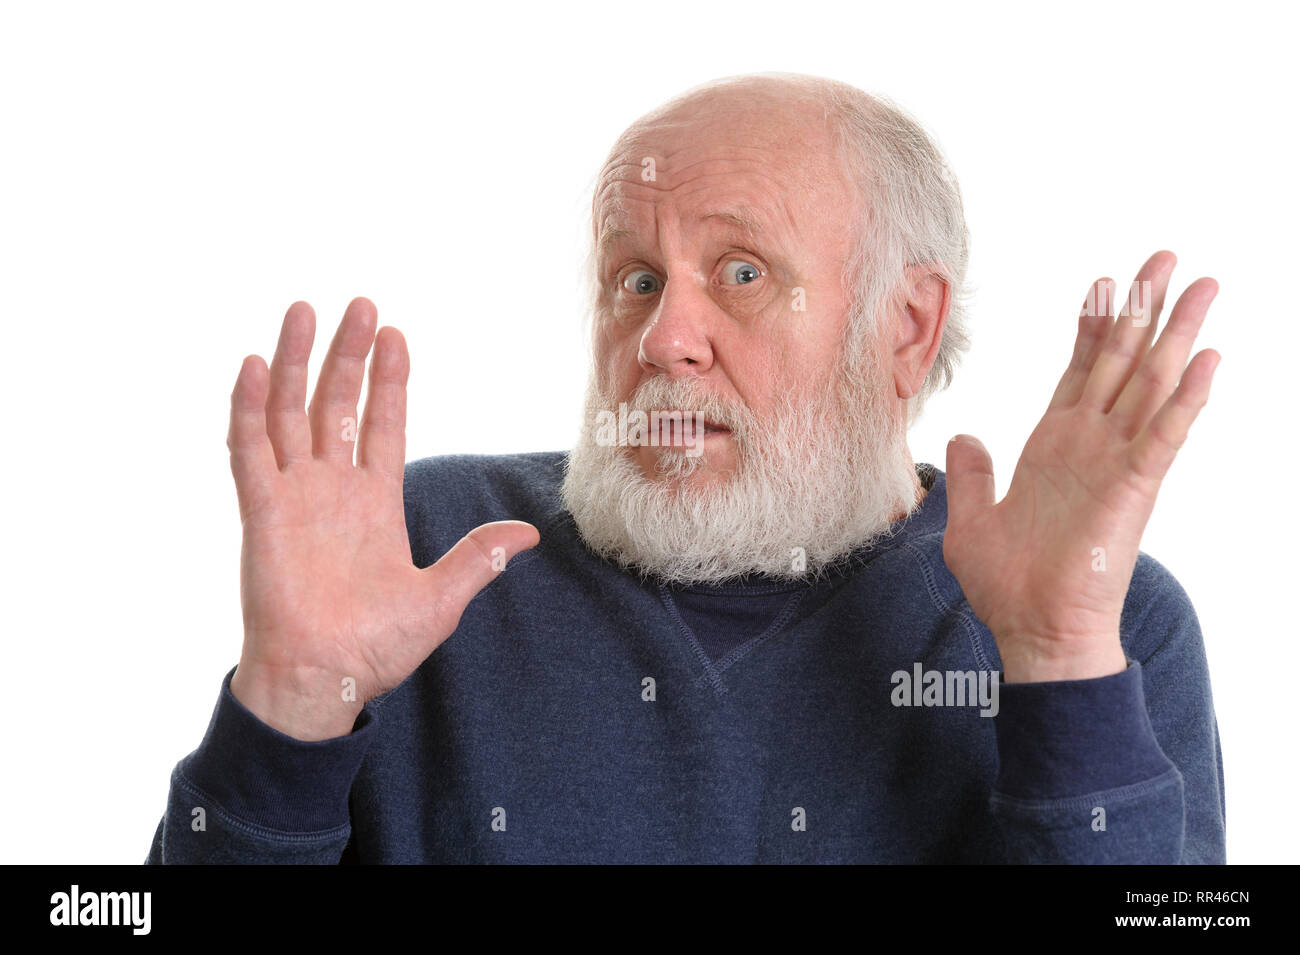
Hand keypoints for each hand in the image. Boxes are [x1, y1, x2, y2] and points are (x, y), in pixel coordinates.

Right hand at [226, 298, 538, 738]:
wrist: (324, 681)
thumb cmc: (376, 647)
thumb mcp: (441, 598)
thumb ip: (478, 558)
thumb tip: (528, 534)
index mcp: (375, 502)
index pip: (383, 423)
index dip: (388, 379)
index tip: (395, 335)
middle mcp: (333, 489)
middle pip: (338, 405)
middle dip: (348, 355)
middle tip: (360, 304)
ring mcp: (295, 496)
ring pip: (291, 413)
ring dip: (297, 362)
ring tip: (304, 309)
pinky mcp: (261, 513)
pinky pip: (250, 450)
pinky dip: (250, 408)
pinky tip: (257, 365)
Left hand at [942, 251, 1219, 682]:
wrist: (1032, 631)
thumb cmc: (1007, 586)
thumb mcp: (969, 520)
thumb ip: (970, 475)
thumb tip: (964, 436)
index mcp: (1053, 447)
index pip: (1079, 371)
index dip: (1093, 325)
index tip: (1106, 280)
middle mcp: (1089, 446)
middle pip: (1122, 361)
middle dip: (1144, 308)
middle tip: (1167, 257)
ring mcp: (1114, 463)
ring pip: (1151, 384)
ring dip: (1176, 334)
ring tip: (1202, 285)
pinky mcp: (1132, 489)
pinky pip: (1163, 435)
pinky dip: (1185, 398)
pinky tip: (1206, 359)